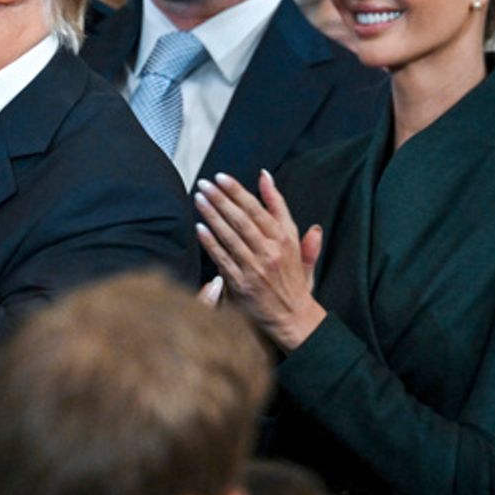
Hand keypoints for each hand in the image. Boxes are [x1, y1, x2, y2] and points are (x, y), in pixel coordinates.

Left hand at [193, 170, 327, 350]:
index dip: (238, 191)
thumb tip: (266, 177)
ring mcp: (256, 268)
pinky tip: (199, 228)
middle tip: (204, 183)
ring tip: (198, 199)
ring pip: (230, 236)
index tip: (221, 177)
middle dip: (221, 199)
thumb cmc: (293, 277)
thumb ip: (280, 208)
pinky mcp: (243, 285)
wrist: (294, 317)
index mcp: (285, 238)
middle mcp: (271, 251)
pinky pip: (223, 259)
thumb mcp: (295, 240)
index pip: (258, 208)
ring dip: (212, 215)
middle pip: (242, 219)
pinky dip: (210, 243)